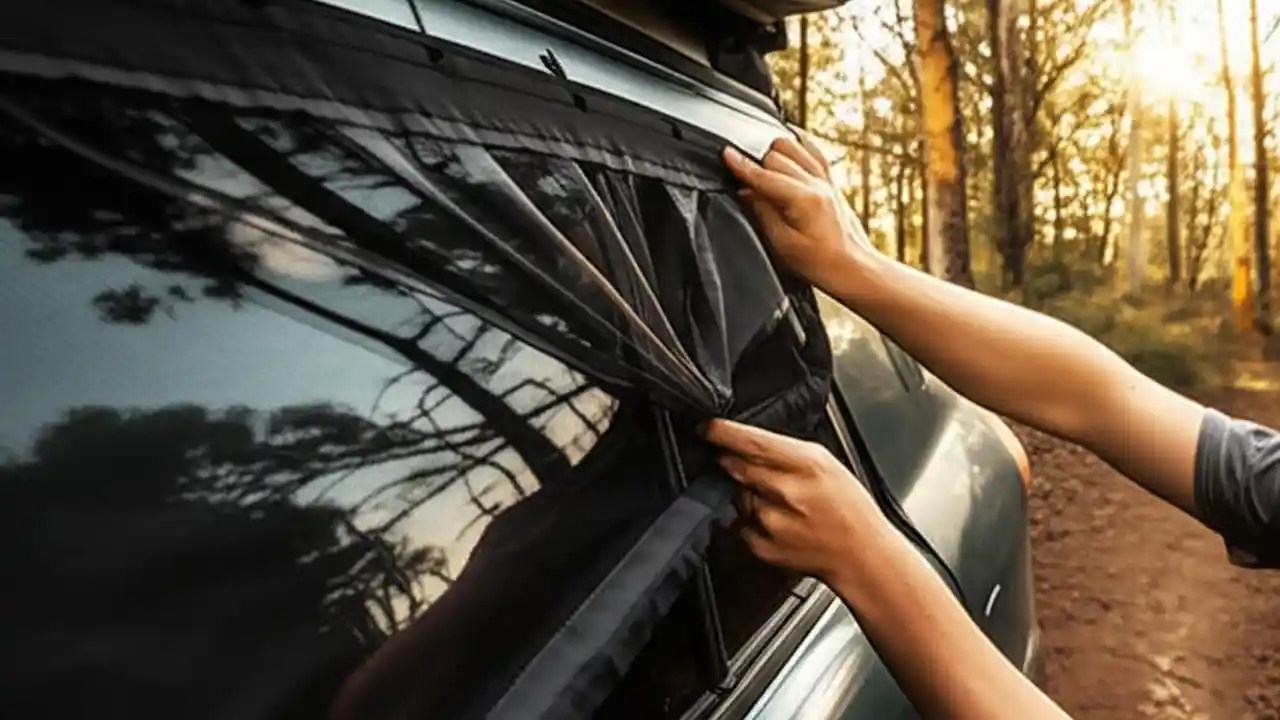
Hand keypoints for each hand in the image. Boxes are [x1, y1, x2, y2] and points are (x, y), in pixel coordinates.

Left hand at [702, 418, 890, 585]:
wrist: (861, 555)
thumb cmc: (848, 508)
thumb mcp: (826, 464)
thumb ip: (786, 451)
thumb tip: (747, 440)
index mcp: (807, 465)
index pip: (753, 442)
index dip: (723, 433)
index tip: (707, 427)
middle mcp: (787, 493)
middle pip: (737, 467)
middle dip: (733, 462)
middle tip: (745, 464)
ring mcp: (773, 522)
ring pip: (739, 495)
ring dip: (748, 493)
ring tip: (779, 500)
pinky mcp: (763, 545)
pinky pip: (742, 522)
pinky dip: (752, 519)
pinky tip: (779, 521)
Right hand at [723, 132, 874, 292]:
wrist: (853, 268)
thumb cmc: (822, 263)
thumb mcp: (783, 244)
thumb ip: (763, 213)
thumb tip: (746, 192)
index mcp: (805, 199)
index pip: (765, 175)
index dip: (742, 166)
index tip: (726, 155)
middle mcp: (818, 184)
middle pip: (778, 155)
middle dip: (756, 161)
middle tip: (741, 174)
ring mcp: (827, 180)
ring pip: (795, 146)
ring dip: (775, 150)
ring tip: (760, 161)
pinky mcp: (832, 182)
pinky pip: (815, 151)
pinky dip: (800, 143)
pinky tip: (791, 140)